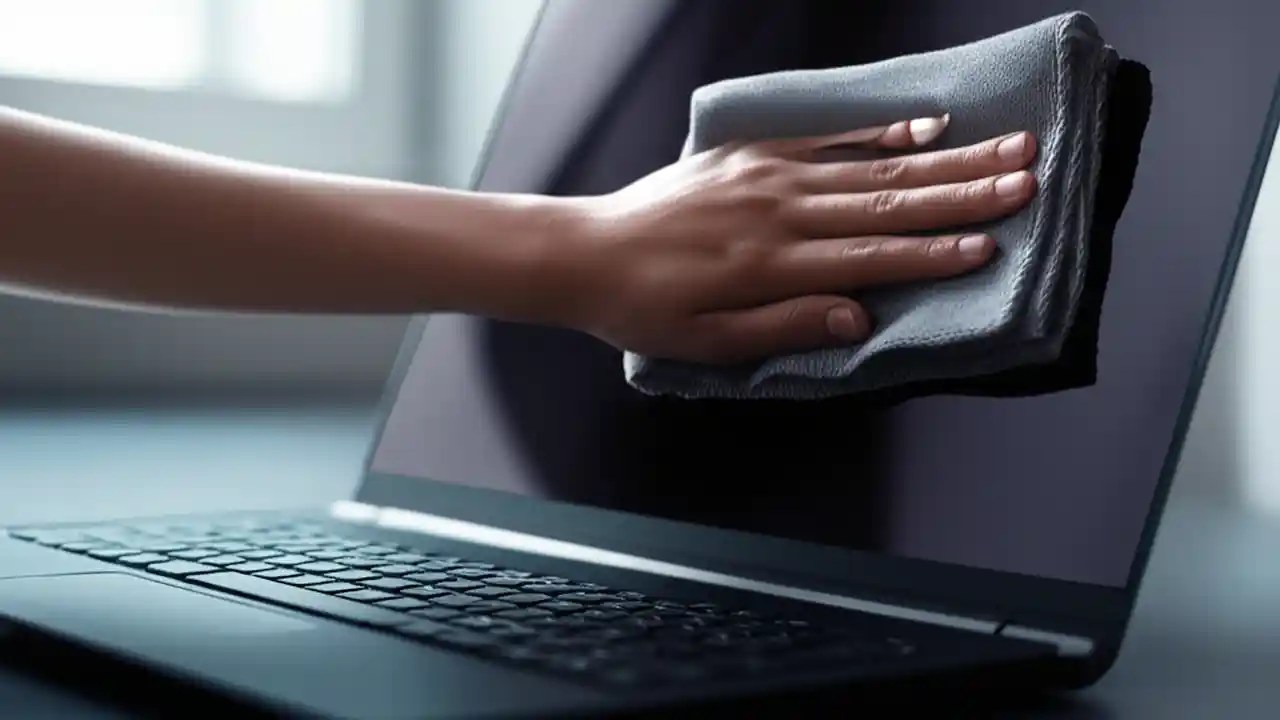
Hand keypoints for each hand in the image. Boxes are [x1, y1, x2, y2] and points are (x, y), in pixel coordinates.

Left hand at [564, 115, 1037, 363]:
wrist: (586, 253)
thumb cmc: (645, 310)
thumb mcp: (706, 343)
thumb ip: (784, 327)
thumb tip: (857, 321)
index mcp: (768, 263)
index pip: (869, 257)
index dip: (931, 254)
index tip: (988, 247)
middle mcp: (777, 211)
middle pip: (884, 201)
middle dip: (960, 193)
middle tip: (1025, 180)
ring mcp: (766, 174)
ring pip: (868, 167)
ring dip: (940, 159)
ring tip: (1000, 148)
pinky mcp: (752, 154)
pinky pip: (826, 140)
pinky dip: (878, 133)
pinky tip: (925, 127)